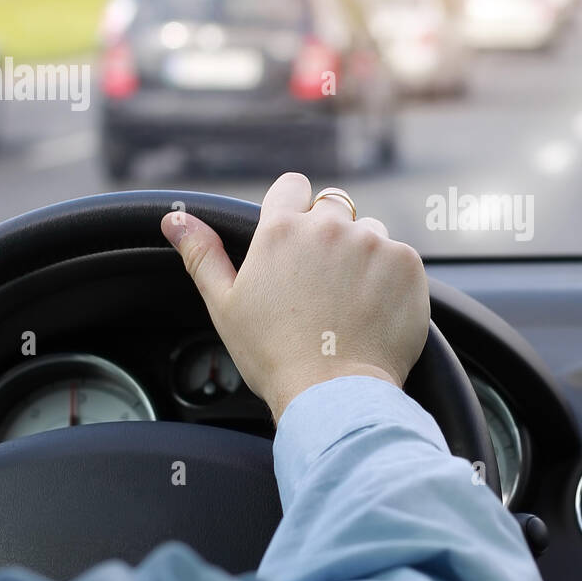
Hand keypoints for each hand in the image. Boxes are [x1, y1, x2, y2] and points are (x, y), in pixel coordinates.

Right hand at [160, 173, 428, 418]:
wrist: (333, 394)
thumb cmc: (274, 355)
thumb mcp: (225, 305)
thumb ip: (202, 254)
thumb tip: (174, 218)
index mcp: (281, 230)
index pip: (292, 187)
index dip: (293, 211)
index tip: (295, 243)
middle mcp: (330, 226)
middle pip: (334, 209)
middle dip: (329, 236)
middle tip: (322, 284)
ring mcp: (373, 242)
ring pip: (370, 232)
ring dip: (363, 256)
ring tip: (349, 302)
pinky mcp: (407, 264)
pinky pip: (399, 258)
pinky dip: (391, 279)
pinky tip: (374, 310)